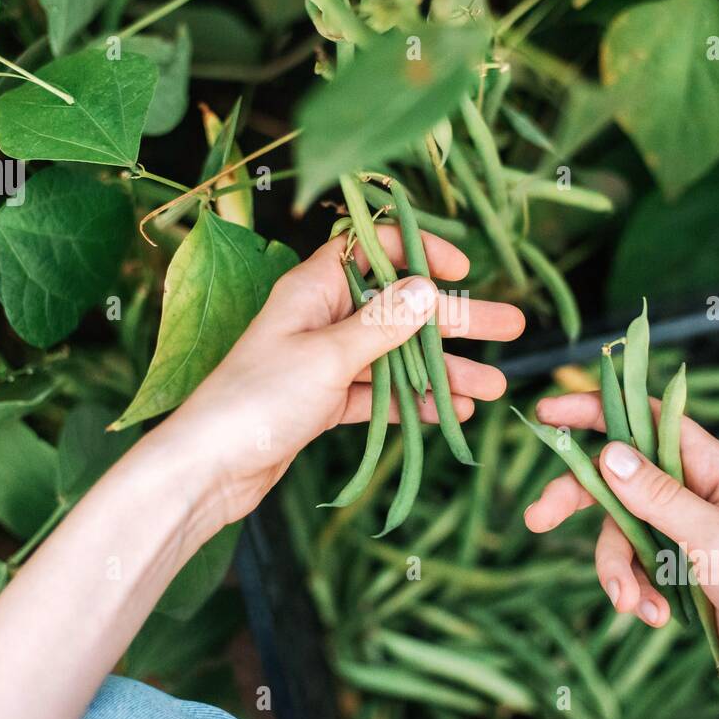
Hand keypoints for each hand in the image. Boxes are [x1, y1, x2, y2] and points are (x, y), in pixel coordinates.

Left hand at [156, 227, 524, 533]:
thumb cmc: (255, 402)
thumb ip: (381, 325)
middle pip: (399, 307)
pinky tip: (451, 413)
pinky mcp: (324, 402)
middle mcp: (321, 318)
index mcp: (313, 289)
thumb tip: (428, 287)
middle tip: (512, 326)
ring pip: (396, 356)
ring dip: (442, 370)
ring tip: (493, 389)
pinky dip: (412, 402)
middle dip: (455, 319)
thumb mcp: (326, 357)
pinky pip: (379, 394)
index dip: (418, 251)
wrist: (207, 471)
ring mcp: (323, 362)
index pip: (372, 248)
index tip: (462, 268)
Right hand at [524, 392, 718, 718]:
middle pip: (619, 478)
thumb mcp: (715, 538)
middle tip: (536, 519)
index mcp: (713, 467)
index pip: (646, 419)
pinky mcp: (683, 570)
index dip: (596, 410)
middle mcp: (696, 491)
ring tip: (633, 605)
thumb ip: (658, 497)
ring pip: (623, 533)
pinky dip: (638, 592)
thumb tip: (607, 452)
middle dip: (579, 501)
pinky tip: (657, 618)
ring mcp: (688, 531)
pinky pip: (638, 568)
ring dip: (619, 571)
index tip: (548, 411)